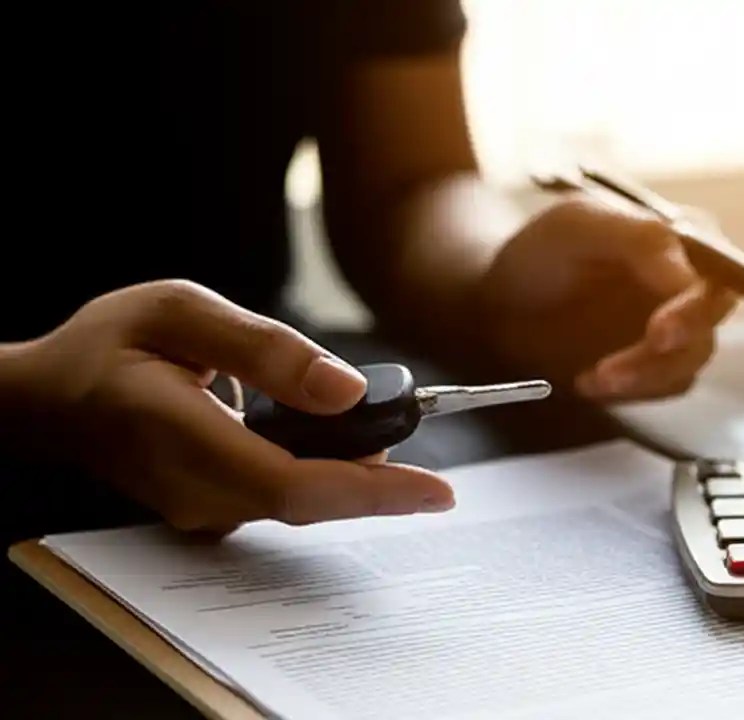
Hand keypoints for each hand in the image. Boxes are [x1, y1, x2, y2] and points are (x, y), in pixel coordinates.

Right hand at [9, 280, 453, 532]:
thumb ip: (264, 349)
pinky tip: (341, 433)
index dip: (373, 492)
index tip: (438, 491)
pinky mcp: (213, 506)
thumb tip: (345, 391)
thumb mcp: (180, 312)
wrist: (49, 398)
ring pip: (304, 500)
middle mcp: (197, 491)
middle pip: (312, 500)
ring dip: (354, 468)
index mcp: (182, 438)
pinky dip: (326, 467)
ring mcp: (203, 508)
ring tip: (380, 419)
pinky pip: (286, 493)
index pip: (296, 486)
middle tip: (410, 419)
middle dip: (378, 473)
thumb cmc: (108, 346)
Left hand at [476, 195, 736, 401]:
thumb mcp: (579, 225)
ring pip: (688, 363)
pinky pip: (664, 387)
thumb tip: (684, 266)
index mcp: (683, 241)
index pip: (712, 278)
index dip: (692, 310)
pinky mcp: (657, 366)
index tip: (659, 334)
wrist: (501, 297)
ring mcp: (675, 329)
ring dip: (644, 378)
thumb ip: (636, 236)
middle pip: (709, 326)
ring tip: (591, 378)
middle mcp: (690, 285)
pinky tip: (589, 381)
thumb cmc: (541, 250)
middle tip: (619, 370)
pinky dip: (632, 391)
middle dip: (672, 352)